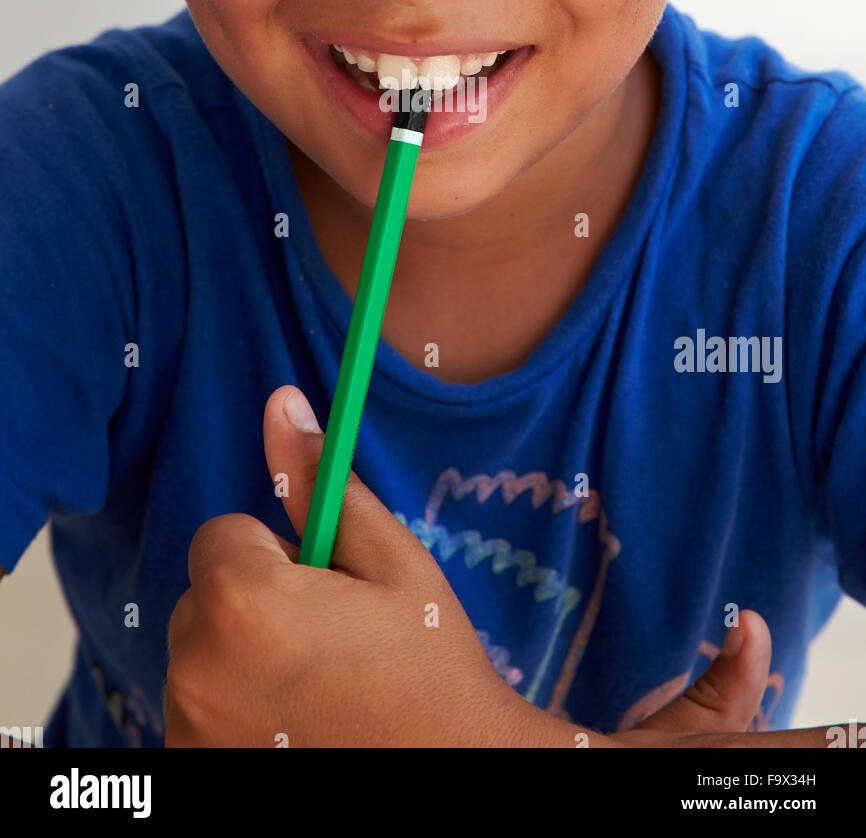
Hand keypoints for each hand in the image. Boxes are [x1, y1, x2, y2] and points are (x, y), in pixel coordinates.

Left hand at [165, 385, 859, 748]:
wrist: (455, 774)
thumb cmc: (429, 665)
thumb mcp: (388, 560)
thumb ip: (319, 485)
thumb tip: (280, 404)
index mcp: (240, 599)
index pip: (220, 536)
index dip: (274, 555)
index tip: (322, 591)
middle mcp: (195, 668)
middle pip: (202, 598)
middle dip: (252, 607)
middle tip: (327, 642)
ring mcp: (189, 730)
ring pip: (200, 658)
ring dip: (241, 662)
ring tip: (318, 690)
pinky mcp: (193, 773)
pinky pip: (199, 713)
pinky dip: (234, 716)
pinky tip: (295, 730)